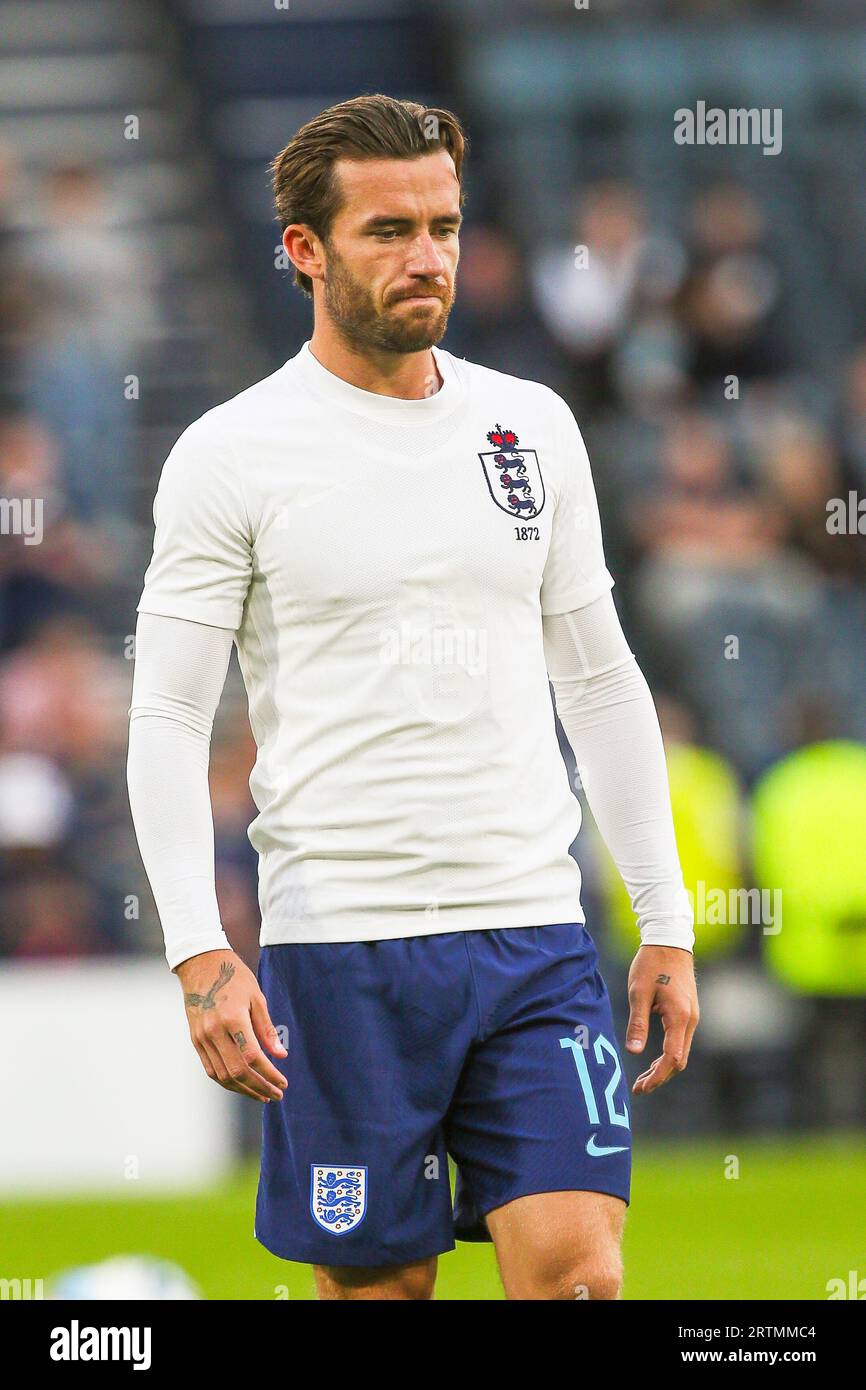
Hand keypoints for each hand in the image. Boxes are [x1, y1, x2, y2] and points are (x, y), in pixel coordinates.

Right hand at [176, 949, 287, 1102]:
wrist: (200, 965)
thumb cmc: (233, 978)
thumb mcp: (256, 998)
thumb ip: (267, 1029)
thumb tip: (281, 1056)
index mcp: (232, 1019)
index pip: (253, 1057)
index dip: (269, 1074)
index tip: (283, 1083)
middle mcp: (214, 1032)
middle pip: (237, 1071)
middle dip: (259, 1087)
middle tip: (276, 1095)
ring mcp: (202, 1038)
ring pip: (222, 1075)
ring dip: (243, 1090)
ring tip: (261, 1095)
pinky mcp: (195, 1040)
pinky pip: (210, 1069)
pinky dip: (226, 1081)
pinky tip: (241, 1085)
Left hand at [626, 945, 698, 1094]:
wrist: (670, 940)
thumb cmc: (652, 964)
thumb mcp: (638, 992)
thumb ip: (637, 1023)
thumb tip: (635, 1052)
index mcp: (679, 1017)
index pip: (672, 1058)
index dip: (657, 1076)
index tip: (641, 1088)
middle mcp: (691, 1020)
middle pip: (679, 1060)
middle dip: (660, 1076)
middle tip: (639, 1087)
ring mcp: (692, 1016)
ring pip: (681, 1051)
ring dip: (664, 1067)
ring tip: (643, 1077)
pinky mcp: (689, 1012)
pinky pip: (681, 1040)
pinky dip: (668, 1054)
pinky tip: (653, 1057)